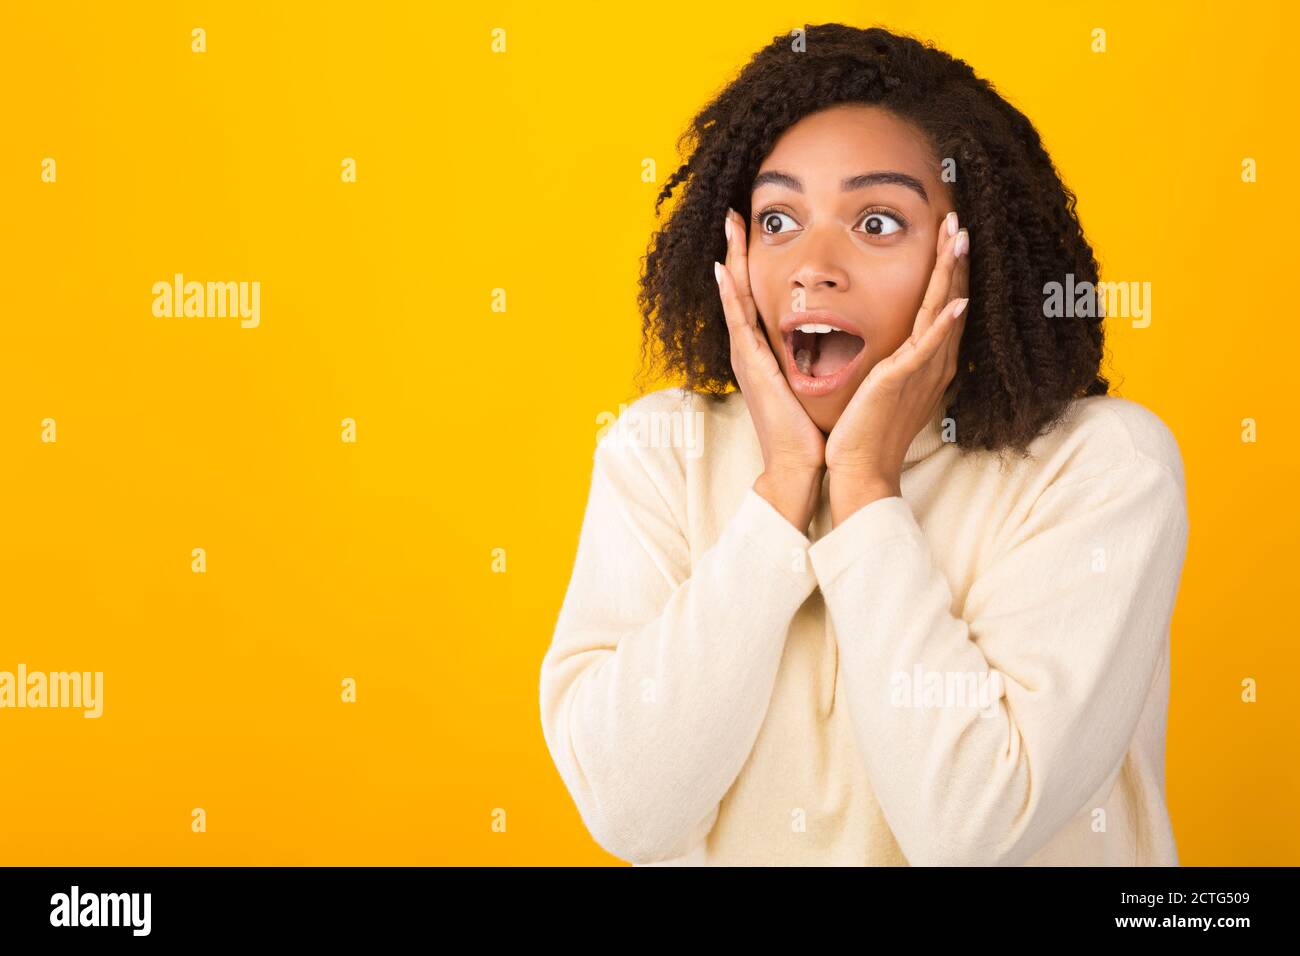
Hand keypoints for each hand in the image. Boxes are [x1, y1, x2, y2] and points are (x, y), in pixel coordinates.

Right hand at [716, 206, 824, 531]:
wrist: (798, 464)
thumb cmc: (808, 429)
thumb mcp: (812, 384)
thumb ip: (815, 361)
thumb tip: (832, 343)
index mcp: (764, 352)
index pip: (755, 297)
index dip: (753, 264)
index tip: (752, 231)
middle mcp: (749, 349)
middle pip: (739, 288)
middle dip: (736, 250)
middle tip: (732, 214)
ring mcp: (745, 355)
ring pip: (735, 296)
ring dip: (733, 258)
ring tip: (730, 225)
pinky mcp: (751, 364)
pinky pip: (739, 320)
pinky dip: (731, 292)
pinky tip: (727, 267)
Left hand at [824, 211, 969, 524]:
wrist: (860, 471)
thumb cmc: (865, 433)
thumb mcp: (879, 386)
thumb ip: (887, 360)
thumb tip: (884, 342)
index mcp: (924, 362)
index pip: (940, 305)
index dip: (946, 270)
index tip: (947, 236)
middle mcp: (930, 363)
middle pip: (949, 299)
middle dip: (953, 259)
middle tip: (957, 220)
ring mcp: (920, 372)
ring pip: (941, 312)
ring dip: (952, 274)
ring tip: (958, 237)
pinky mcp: (902, 382)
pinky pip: (927, 348)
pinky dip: (943, 324)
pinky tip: (956, 301)